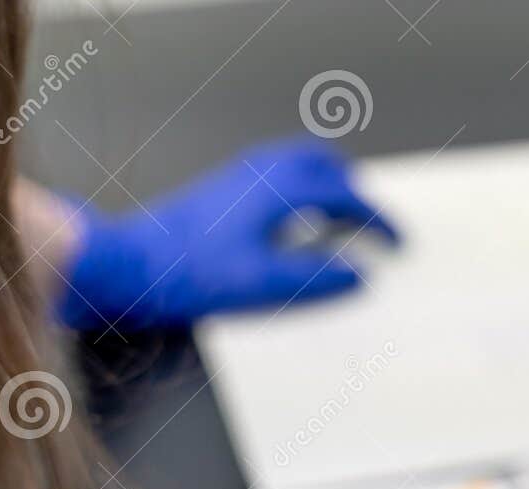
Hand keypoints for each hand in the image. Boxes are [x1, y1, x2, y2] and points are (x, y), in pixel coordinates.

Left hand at [55, 139, 394, 330]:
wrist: (131, 264)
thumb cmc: (189, 273)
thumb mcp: (263, 284)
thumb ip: (316, 279)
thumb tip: (357, 274)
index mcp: (279, 190)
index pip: (345, 197)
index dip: (378, 221)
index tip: (397, 242)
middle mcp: (260, 173)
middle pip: (324, 165)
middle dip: (355, 191)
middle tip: (374, 222)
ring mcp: (238, 177)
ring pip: (297, 163)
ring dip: (326, 184)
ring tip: (341, 215)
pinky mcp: (221, 189)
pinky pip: (275, 175)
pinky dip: (299, 189)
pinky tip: (292, 223)